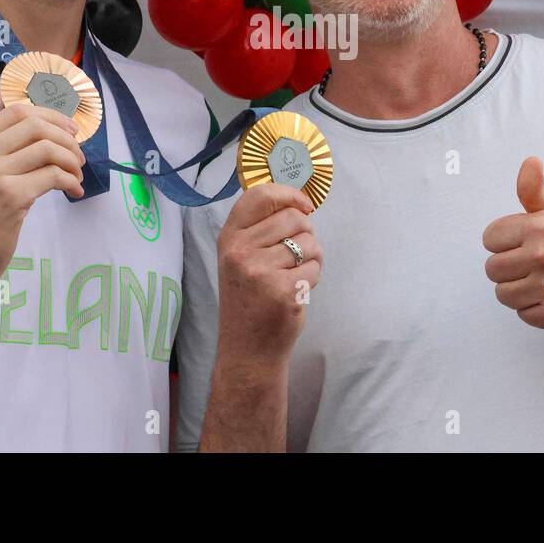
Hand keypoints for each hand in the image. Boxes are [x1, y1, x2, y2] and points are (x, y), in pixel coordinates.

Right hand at [0, 101, 86, 301]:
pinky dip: (71, 181)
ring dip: (72, 161)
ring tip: (76, 176)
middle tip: (79, 156)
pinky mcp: (10, 197)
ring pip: (48, 148)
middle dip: (66, 137)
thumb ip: (0, 155)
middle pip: (35, 125)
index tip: (70, 129)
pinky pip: (53, 176)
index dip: (50, 116)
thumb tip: (47, 135)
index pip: (16, 111)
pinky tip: (74, 191)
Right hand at [215, 183, 321, 366]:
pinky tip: (296, 289)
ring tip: (293, 274)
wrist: (247, 348)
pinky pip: (314, 267)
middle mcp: (239, 251)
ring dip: (311, 257)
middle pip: (293, 218)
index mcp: (229, 238)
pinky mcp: (283, 291)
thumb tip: (299, 202)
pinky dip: (313, 276)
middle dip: (305, 232)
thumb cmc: (250, 298)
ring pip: (309, 243)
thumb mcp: (240, 257)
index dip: (288, 195)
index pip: (260, 195)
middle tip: (295, 254)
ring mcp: (260, 272)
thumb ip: (260, 228)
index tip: (303, 206)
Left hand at [483, 156, 543, 332]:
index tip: (525, 246)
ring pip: (503, 294)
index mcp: (539, 227)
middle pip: (492, 269)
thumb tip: (530, 161)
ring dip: (520, 293)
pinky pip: (523, 314)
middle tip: (537, 268)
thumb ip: (534, 191)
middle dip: (511, 270)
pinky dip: (535, 311)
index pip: (490, 238)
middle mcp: (543, 254)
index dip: (505, 244)